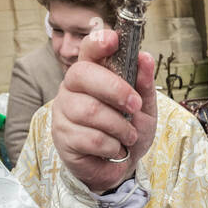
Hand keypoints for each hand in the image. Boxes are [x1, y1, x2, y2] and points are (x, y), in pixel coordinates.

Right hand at [52, 29, 157, 194]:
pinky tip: (114, 149)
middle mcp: (71, 88)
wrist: (120, 167)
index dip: (98, 42)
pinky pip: (91, 138)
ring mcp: (63, 112)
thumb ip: (143, 84)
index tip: (113, 40)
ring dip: (119, 126)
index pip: (88, 50)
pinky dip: (112, 146)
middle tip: (134, 107)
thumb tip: (145, 58)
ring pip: (90, 111)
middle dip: (116, 90)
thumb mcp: (144, 107)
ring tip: (128, 135)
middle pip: (84, 76)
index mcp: (91, 73)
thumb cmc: (128, 131)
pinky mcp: (62, 137)